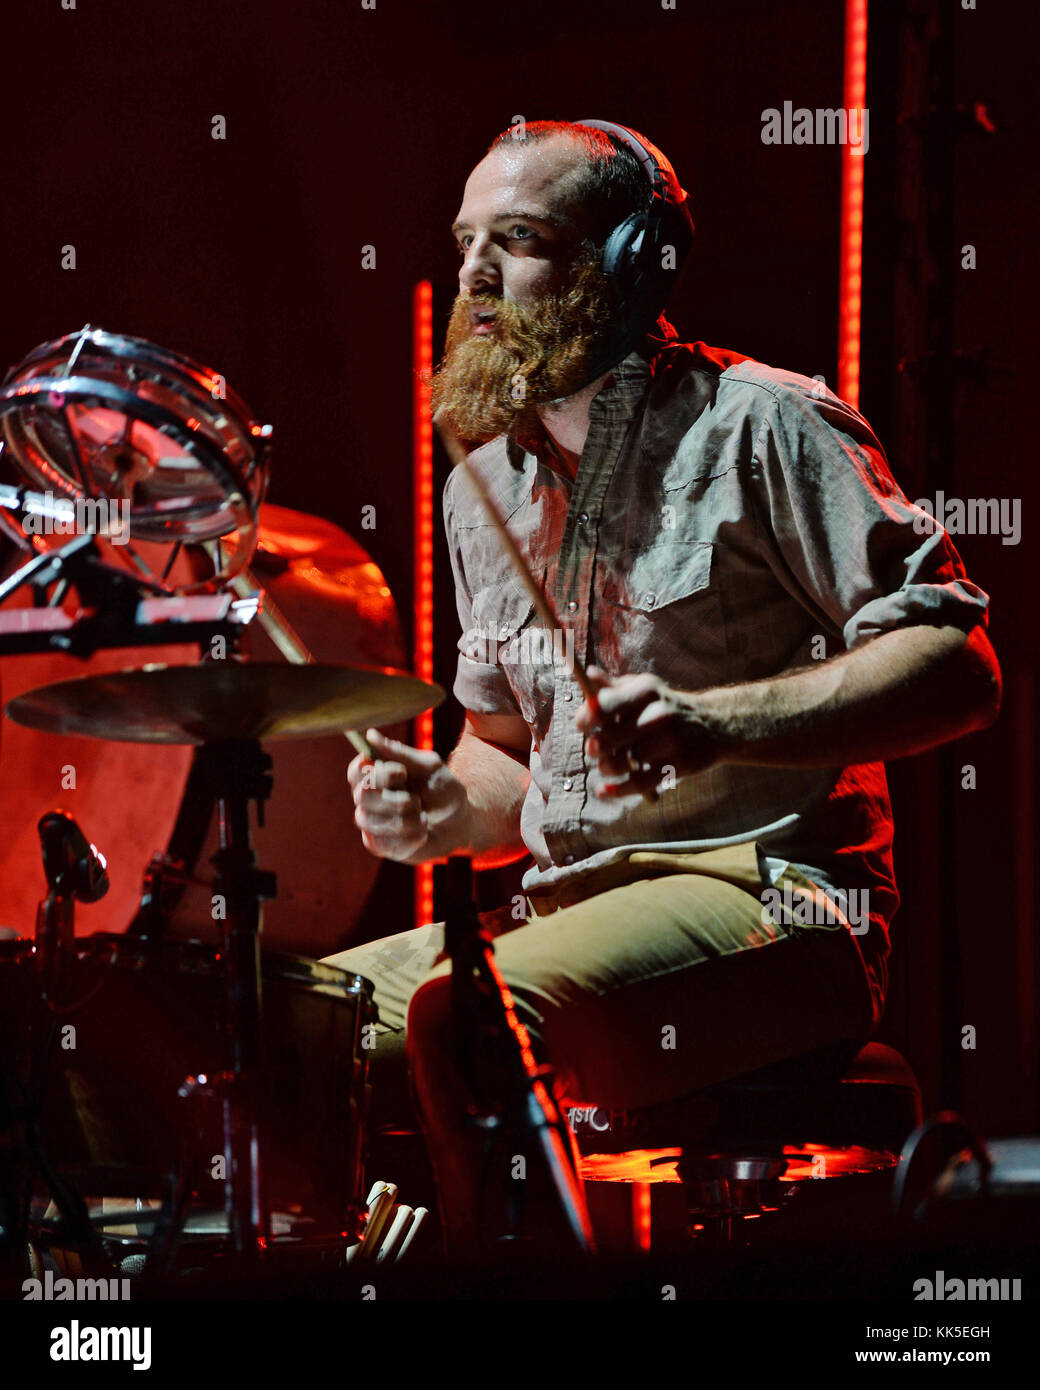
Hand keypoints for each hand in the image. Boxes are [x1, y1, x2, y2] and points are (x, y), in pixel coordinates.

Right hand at [349, 728, 469, 861]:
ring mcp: (371, 823)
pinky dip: (408, 837)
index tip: (402, 772)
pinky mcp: (380, 846)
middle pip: (361, 796)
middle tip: (416, 800)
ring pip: (369, 821)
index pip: (355, 771)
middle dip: (394, 799)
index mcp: (376, 775)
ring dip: (404, 819)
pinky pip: (382, 843)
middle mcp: (368, 798)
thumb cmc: (443, 790)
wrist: (461, 823)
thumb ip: (402, 753)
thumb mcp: (430, 767)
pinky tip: (422, 833)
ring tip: (422, 817)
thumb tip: (371, 735)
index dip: (375, 773)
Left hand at [574, 667, 723, 799]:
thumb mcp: (646, 689)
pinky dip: (617, 790)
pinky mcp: (679, 765)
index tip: (582, 726)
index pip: (605, 704)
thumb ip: (615, 687)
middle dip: (594, 747)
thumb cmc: (668, 706)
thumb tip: (587, 674)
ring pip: (622, 763)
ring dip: (606, 768)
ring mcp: (670, 741)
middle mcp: (657, 714)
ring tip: (606, 766)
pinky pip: (639, 783)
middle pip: (609, 738)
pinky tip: (603, 791)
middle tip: (593, 749)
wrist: (715, 724)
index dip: (587, 718)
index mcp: (646, 691)